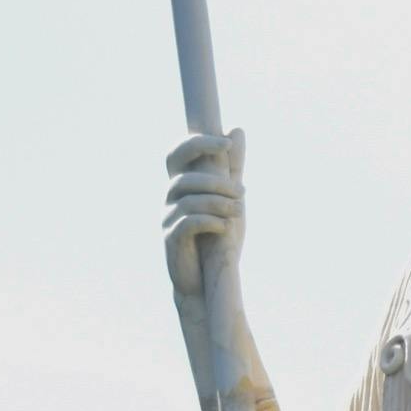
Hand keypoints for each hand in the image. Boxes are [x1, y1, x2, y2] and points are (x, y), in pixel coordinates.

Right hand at [163, 131, 240, 299]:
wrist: (208, 282)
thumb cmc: (217, 239)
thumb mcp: (230, 198)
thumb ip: (231, 166)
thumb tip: (235, 128)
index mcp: (183, 185)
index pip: (178, 153)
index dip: (198, 143)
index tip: (227, 144)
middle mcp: (170, 199)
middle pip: (185, 176)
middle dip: (216, 180)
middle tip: (243, 191)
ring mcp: (168, 219)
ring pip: (189, 199)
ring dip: (219, 202)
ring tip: (239, 211)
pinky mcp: (171, 240)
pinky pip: (188, 222)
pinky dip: (211, 221)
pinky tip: (227, 228)